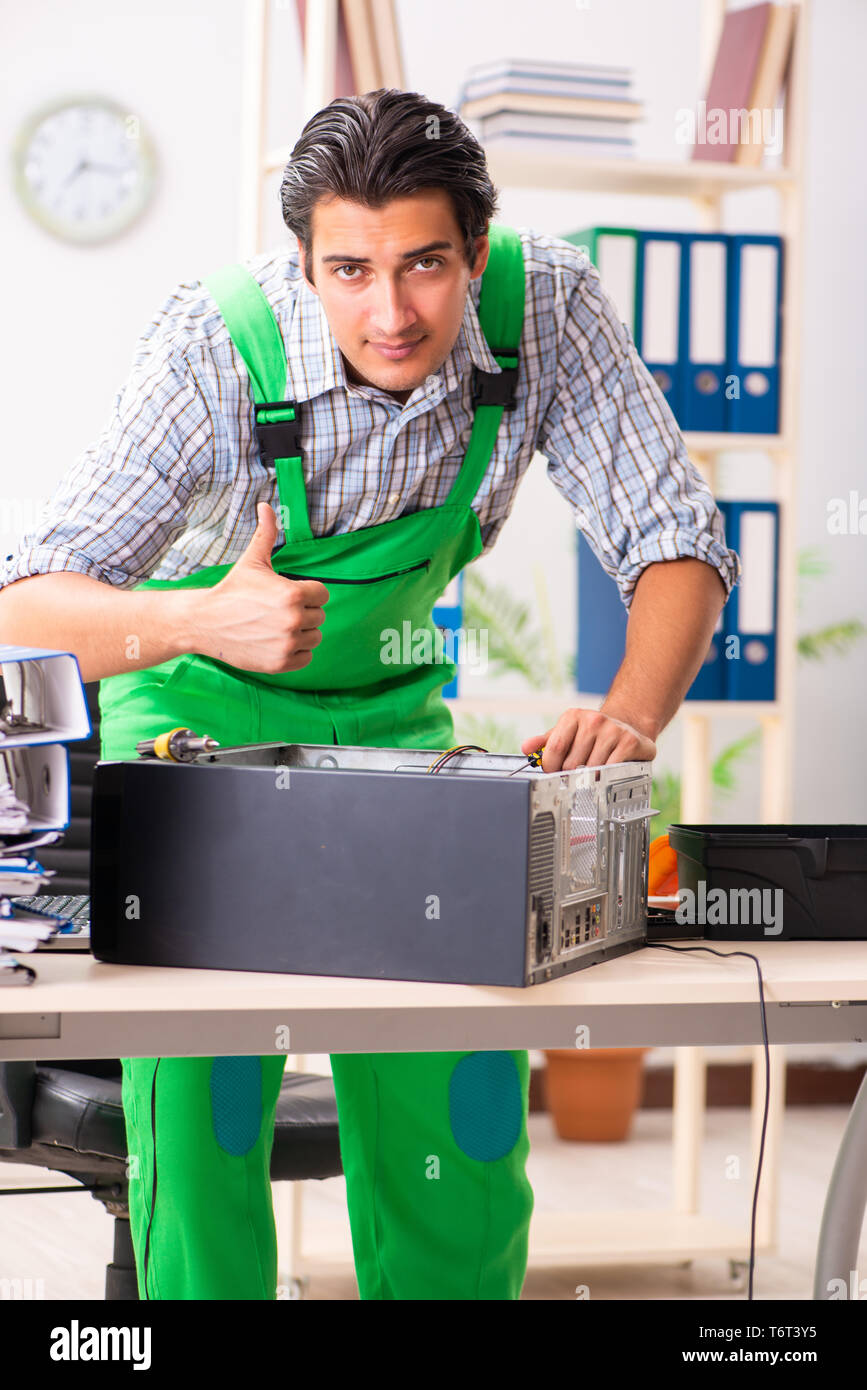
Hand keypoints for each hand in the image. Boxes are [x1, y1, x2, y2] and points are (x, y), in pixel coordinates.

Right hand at [189, 503, 328, 672]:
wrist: (204, 622)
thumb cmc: (231, 590)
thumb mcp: (252, 560)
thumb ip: (266, 533)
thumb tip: (266, 506)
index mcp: (293, 594)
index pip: (323, 594)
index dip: (307, 592)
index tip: (288, 594)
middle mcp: (294, 620)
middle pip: (319, 616)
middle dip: (303, 612)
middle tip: (277, 611)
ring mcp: (287, 644)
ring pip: (314, 638)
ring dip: (301, 633)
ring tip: (276, 626)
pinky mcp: (280, 663)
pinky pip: (306, 658)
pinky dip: (296, 652)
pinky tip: (276, 641)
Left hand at [521, 708, 656, 770]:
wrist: (627, 727)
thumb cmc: (592, 734)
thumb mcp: (567, 733)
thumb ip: (546, 742)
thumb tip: (526, 748)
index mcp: (573, 716)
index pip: (555, 747)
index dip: (551, 766)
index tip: (553, 772)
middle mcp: (593, 719)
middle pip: (572, 762)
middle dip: (570, 774)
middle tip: (575, 773)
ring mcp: (612, 730)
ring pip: (591, 768)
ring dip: (589, 776)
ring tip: (592, 770)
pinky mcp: (629, 742)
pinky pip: (611, 769)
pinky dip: (607, 775)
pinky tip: (608, 769)